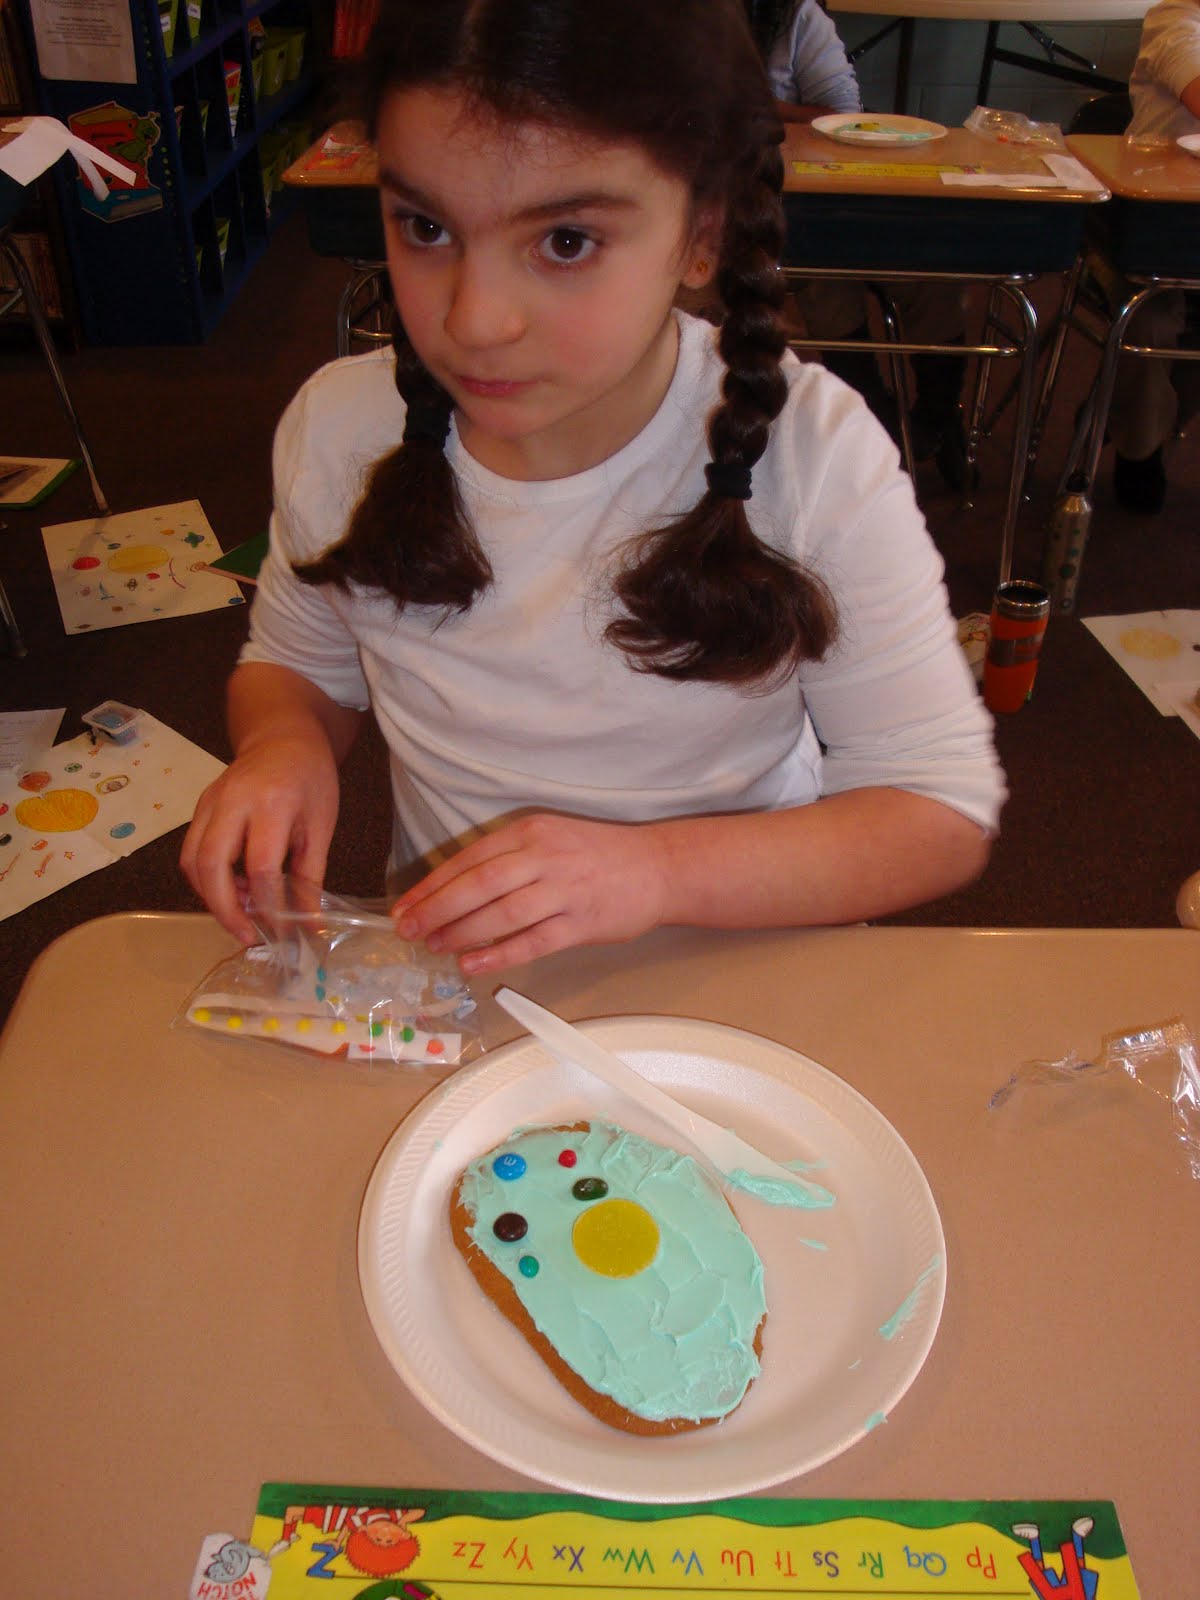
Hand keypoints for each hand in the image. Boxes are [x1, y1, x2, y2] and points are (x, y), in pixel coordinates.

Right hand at [180, 733, 339, 941]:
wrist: (282, 736)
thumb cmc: (310, 778)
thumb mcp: (321, 825)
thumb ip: (311, 875)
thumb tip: (309, 923)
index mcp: (272, 803)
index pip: (262, 866)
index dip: (270, 906)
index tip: (283, 932)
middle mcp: (232, 801)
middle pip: (212, 864)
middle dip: (225, 909)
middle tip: (247, 936)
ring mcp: (209, 802)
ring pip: (192, 861)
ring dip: (211, 897)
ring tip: (241, 915)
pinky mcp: (199, 807)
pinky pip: (191, 851)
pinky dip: (206, 879)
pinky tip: (234, 890)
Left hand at [391, 813, 668, 973]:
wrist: (658, 866)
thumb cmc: (598, 855)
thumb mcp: (550, 838)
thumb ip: (509, 858)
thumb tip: (454, 890)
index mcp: (531, 832)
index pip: (469, 858)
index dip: (433, 885)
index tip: (406, 905)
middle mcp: (545, 857)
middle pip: (479, 885)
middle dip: (437, 909)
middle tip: (409, 929)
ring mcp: (565, 890)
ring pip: (502, 913)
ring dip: (462, 932)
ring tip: (434, 946)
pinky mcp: (582, 922)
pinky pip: (533, 941)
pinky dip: (498, 953)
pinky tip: (472, 962)